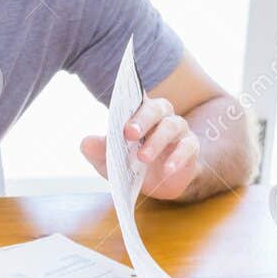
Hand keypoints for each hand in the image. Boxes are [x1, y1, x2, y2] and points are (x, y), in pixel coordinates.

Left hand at [80, 96, 201, 200]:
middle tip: (129, 133)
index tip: (122, 93)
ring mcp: (177, 130)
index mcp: (138, 113)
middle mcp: (160, 116)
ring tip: (143, 157)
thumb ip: (98, 150)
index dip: (131, 90)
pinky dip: (177, 157)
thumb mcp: (109, 161)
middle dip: (142, 119)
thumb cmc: (129, 165)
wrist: (154, 187)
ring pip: (172, 126)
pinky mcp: (190, 147)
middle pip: (156, 108)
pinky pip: (188, 147)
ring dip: (156, 141)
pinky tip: (167, 169)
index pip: (136, 96)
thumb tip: (86, 142)